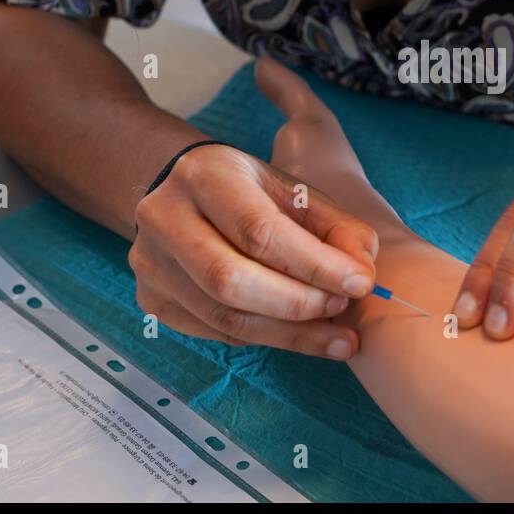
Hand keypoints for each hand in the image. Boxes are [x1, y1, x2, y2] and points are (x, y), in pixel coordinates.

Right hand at [129, 60, 381, 359]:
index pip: (259, 230)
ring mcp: (150, 262)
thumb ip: (339, 228)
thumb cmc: (251, 191)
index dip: (314, 264)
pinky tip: (301, 336)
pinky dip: (265, 338)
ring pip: (222, 316)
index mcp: (204, 175)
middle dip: (298, 303)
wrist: (184, 193)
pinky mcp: (152, 299)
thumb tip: (362, 275)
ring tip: (335, 337)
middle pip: (231, 280)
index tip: (360, 284)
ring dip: (288, 333)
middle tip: (342, 310)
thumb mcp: (298, 192)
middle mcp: (164, 217)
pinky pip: (215, 332)